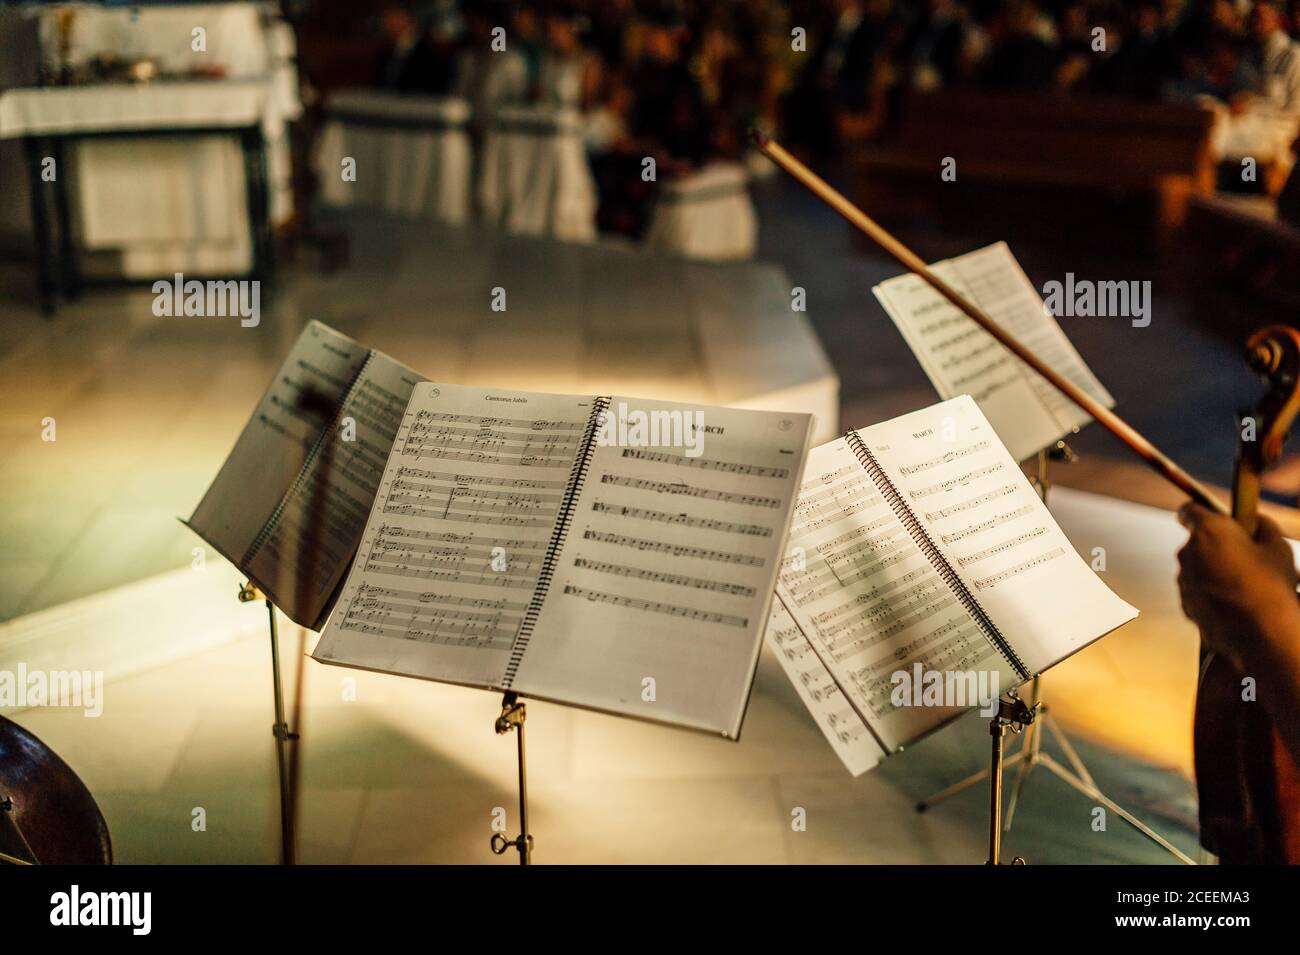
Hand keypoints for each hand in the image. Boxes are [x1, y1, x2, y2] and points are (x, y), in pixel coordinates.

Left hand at [1177, 504, 1298, 668]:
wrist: (1263, 635)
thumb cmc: (1272, 586)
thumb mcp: (1278, 548)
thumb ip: (1262, 526)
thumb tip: (1255, 521)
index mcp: (1207, 532)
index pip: (1189, 510)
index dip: (1202, 513)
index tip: (1216, 519)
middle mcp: (1187, 554)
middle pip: (1196, 543)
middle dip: (1215, 546)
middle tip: (1245, 557)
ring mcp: (1183, 582)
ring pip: (1197, 569)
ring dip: (1213, 572)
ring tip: (1245, 587)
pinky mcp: (1185, 606)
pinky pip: (1197, 592)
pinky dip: (1211, 594)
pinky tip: (1236, 605)